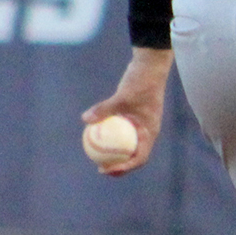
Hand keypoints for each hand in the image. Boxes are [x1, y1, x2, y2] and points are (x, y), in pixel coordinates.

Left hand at [82, 48, 173, 176]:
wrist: (149, 65)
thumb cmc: (140, 82)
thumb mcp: (122, 97)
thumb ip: (105, 109)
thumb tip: (85, 119)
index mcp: (149, 132)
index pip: (139, 158)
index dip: (124, 168)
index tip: (108, 169)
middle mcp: (146, 131)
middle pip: (133, 156)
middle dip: (118, 166)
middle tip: (101, 169)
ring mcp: (140, 125)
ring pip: (127, 145)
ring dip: (114, 153)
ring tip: (97, 158)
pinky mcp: (133, 117)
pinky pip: (121, 132)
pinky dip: (110, 137)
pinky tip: (95, 136)